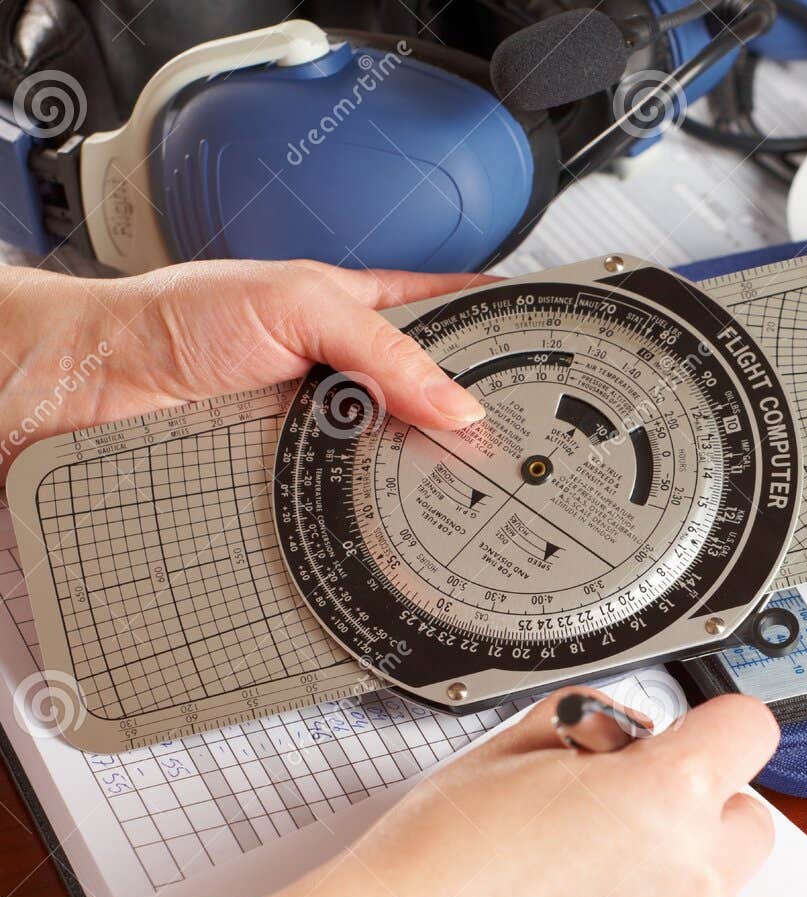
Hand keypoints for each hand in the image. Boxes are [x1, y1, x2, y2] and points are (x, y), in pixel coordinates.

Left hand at [0, 259, 492, 480]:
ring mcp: (330, 435)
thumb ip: (382, 343)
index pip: (454, 315)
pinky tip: (407, 526)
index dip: (506, 329)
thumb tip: (454, 402)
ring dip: (431, 480)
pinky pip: (356, 506)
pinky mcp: (301, 486)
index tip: (555, 353)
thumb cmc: (173, 319)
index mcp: (363, 311)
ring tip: (476, 495)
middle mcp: (353, 376)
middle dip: (479, 425)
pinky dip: (379, 518)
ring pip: (403, 463)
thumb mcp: (296, 301)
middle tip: (524, 447)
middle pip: (439, 403)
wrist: (92, 388)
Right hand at [255, 691, 778, 896]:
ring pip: (722, 886)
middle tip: (627, 808)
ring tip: (591, 872)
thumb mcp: (515, 747)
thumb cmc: (439, 862)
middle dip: (700, 804)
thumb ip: (598, 723)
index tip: (688, 737)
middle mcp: (692, 873)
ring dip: (681, 869)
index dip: (713, 725)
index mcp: (665, 794)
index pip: (750, 729)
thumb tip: (628, 728)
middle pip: (747, 816)